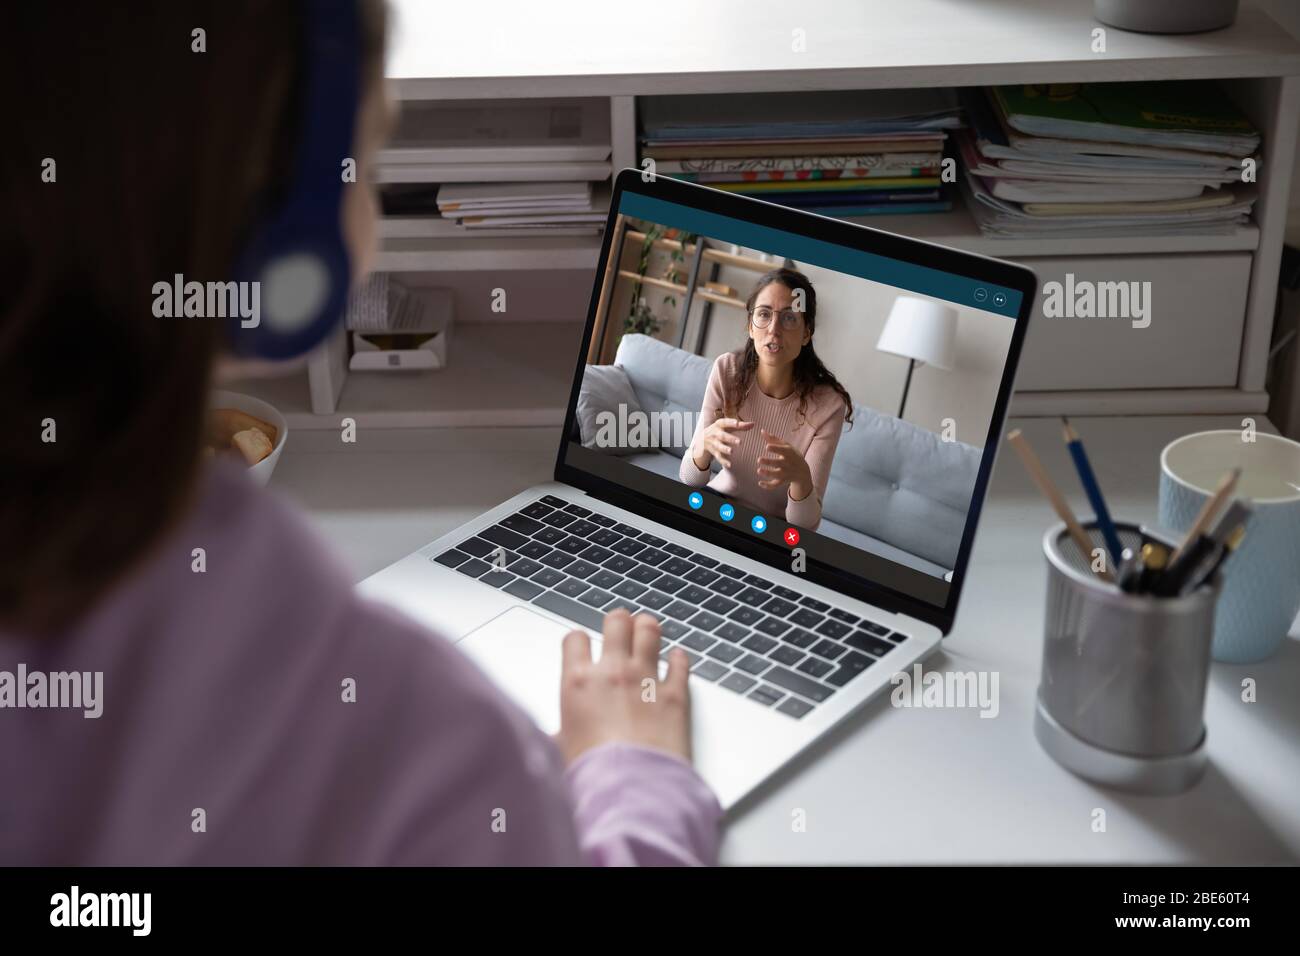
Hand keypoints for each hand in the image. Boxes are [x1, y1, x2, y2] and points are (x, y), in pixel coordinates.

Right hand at [556, 609, 691, 764]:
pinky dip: (679, 659)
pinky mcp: (677, 693)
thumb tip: (551, 740)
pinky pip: (681, 661)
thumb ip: (559, 735)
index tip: (583, 648)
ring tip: (648, 633)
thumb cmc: (592, 774)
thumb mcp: (560, 751)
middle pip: (616, 621)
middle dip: (618, 623)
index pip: (574, 638)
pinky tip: (676, 660)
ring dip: (648, 629)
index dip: (579, 641)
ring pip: (650, 629)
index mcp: (578, 682)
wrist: (631, 790)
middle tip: (620, 630)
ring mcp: (647, 678)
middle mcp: (612, 672)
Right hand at [691, 417, 753, 470]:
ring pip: (719, 447)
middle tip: (739, 442)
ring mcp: (713, 443)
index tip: (737, 423)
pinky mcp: (713, 452)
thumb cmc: (719, 431)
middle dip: (730, 438)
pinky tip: (730, 465)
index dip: (730, 423)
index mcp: (719, 425)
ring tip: (731, 451)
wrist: (701, 440)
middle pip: (722, 436)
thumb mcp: (727, 426)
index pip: (724, 422)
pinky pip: (718, 457)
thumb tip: (753, 424)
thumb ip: (740, 426)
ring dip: (725, 449)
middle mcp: (715, 434)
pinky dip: (723, 461)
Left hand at [757, 429, 812, 499]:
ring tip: (758, 470)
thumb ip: (774, 439)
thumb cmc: (792, 456)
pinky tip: (760, 483)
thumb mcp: (786, 446)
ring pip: (777, 475)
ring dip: (768, 474)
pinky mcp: (783, 481)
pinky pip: (776, 485)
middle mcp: (788, 464)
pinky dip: (768, 486)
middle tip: (758, 459)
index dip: (775, 449)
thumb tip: (762, 431)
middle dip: (769, 462)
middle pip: (778, 464)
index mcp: (789, 453)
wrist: (803, 472)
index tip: (767, 446)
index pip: (783, 451)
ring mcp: (786, 474)